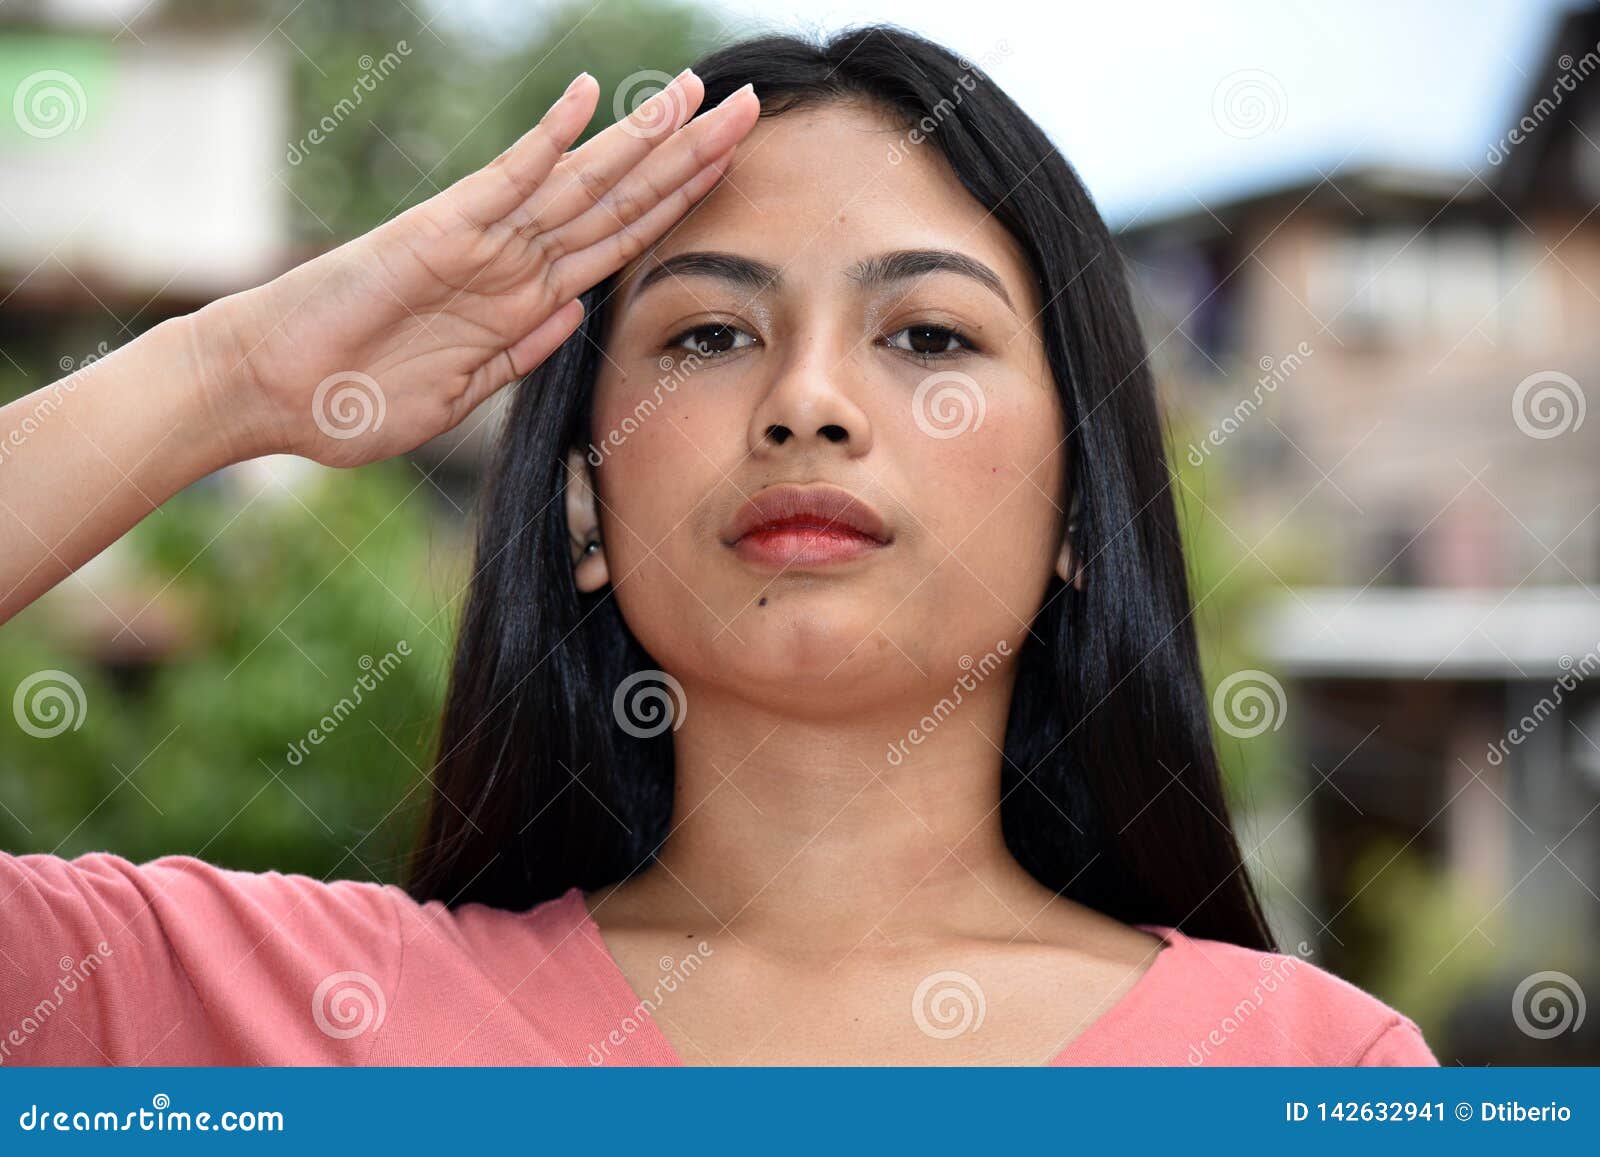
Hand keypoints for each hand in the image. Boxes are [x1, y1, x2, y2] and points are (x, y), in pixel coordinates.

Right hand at [207, 69, 757, 466]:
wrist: (273, 394)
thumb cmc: (357, 400)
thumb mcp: (463, 390)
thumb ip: (521, 350)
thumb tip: (577, 312)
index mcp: (525, 299)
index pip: (621, 241)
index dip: (681, 204)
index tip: (733, 169)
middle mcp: (514, 261)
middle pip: (620, 200)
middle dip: (689, 157)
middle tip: (750, 109)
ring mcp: (482, 243)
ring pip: (581, 183)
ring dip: (643, 141)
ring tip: (700, 96)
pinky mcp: (439, 234)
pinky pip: (503, 180)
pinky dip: (546, 140)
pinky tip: (588, 98)